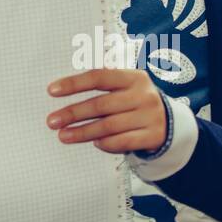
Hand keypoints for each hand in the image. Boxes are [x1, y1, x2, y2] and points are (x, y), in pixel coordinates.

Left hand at [46, 69, 166, 153]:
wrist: (170, 122)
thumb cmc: (135, 101)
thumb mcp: (126, 86)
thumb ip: (103, 83)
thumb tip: (65, 87)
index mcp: (133, 77)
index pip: (99, 77)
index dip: (74, 83)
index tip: (52, 91)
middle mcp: (143, 95)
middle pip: (101, 104)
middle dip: (73, 113)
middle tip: (52, 121)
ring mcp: (150, 116)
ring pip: (109, 126)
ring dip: (83, 132)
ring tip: (63, 135)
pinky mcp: (153, 136)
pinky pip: (123, 142)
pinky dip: (106, 143)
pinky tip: (94, 143)